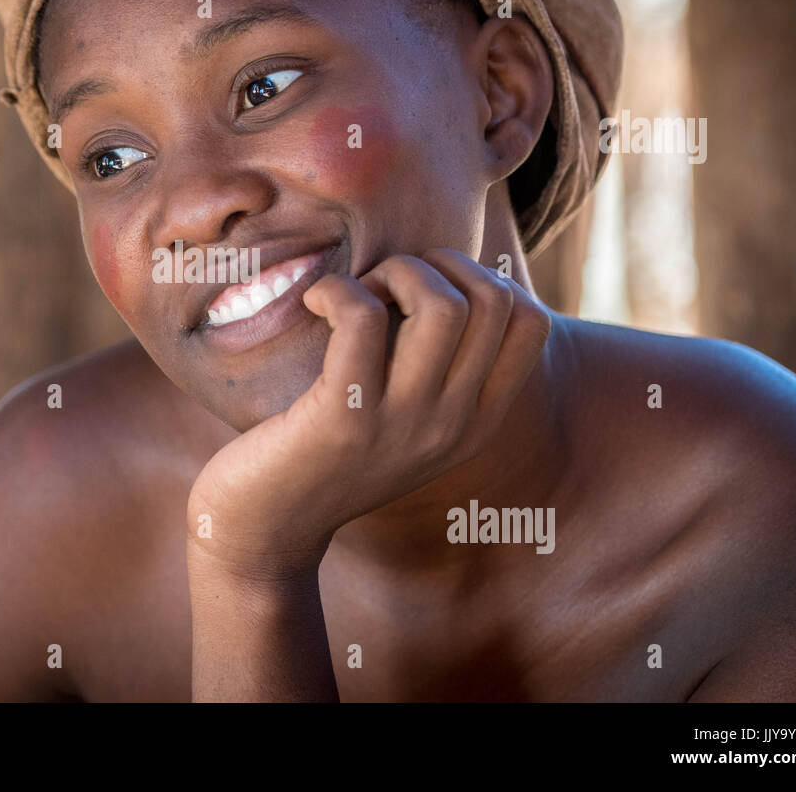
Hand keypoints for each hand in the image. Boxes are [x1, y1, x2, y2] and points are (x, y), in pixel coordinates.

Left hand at [185, 248, 551, 580]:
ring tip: (354, 295)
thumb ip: (437, 368)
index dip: (482, 277)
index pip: (531, 322)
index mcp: (476, 424)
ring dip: (394, 272)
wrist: (264, 531)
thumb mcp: (405, 421)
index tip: (426, 289)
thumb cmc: (326, 455)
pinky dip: (336, 290)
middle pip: (493, 300)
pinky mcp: (343, 420)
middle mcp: (452, 426)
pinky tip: (314, 305)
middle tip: (384, 286)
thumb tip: (443, 274)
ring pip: (441, 305)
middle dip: (437, 264)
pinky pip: (361, 317)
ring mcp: (403, 425)